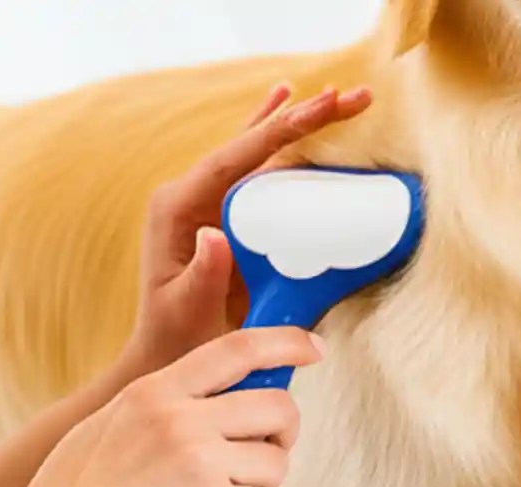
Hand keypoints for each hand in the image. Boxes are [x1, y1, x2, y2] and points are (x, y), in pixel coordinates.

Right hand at [2, 326, 324, 486]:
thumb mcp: (110, 423)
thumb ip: (163, 405)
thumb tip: (220, 400)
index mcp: (156, 393)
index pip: (237, 348)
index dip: (285, 343)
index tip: (312, 348)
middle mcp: (182, 420)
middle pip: (278, 406)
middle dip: (285, 432)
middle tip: (266, 452)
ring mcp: (202, 464)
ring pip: (276, 464)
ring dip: (257, 486)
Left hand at [117, 84, 372, 380]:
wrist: (169, 357)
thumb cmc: (177, 341)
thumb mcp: (188, 311)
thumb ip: (201, 275)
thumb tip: (213, 234)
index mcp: (177, 208)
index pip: (232, 158)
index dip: (276, 130)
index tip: (317, 108)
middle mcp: (192, 195)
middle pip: (252, 144)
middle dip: (302, 117)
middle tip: (351, 96)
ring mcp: (209, 202)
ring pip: (259, 151)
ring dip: (299, 123)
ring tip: (340, 96)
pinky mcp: (228, 216)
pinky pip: (258, 170)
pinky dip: (278, 139)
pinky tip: (287, 102)